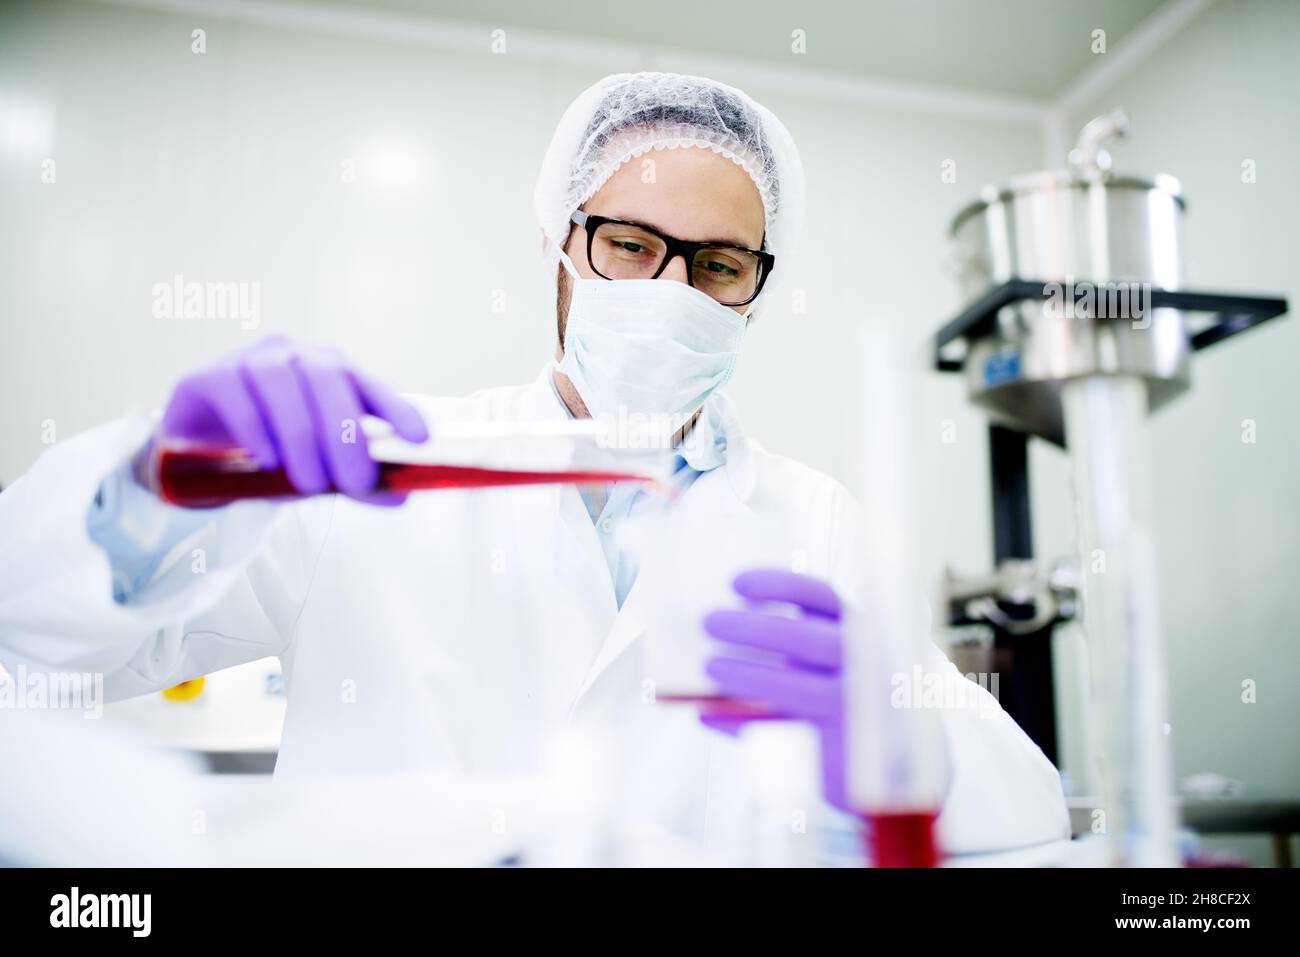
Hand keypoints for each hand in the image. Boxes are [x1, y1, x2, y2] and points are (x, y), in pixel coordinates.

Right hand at [157, 335, 427, 501]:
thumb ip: (355, 479)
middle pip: (327, 379)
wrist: (196, 457)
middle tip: (355, 482)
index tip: (420, 439)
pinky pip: (237, 395)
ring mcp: (249, 360)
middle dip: (346, 434)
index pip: (369, 384)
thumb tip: (400, 496)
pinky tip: (268, 459)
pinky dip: (257, 429)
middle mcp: (294, 356)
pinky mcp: (207, 377)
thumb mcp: (318, 469)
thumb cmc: (268, 454)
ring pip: (282, 384)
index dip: (396, 409)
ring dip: (302, 437)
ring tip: (310, 484)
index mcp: (329, 371)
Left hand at [700, 569, 848, 810]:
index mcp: (861, 631)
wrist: (901, 764)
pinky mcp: (843, 747)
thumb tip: (722, 638)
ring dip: (747, 674)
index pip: (821, 596)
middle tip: (709, 622)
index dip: (778, 584)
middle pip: (804, 637)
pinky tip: (710, 715)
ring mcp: (858, 706)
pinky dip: (743, 723)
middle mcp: (866, 663)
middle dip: (752, 627)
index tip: (735, 583)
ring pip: (796, 686)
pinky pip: (786, 732)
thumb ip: (796, 646)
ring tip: (710, 667)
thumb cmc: (851, 699)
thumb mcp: (838, 663)